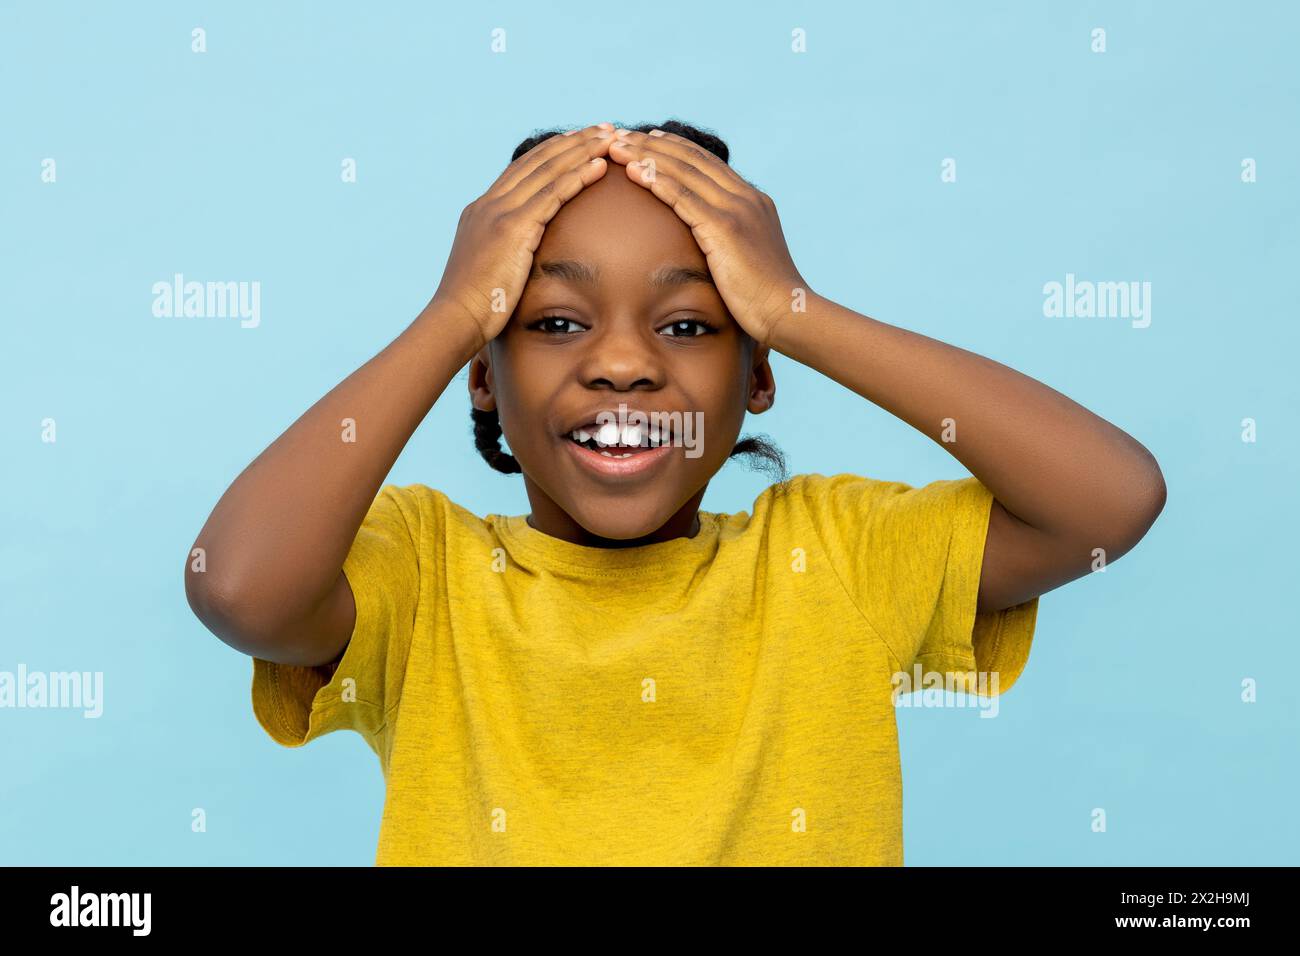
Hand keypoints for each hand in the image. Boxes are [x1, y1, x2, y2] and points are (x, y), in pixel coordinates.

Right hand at [428, 123, 615, 348]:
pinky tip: (599, 166)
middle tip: (603, 127)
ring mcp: (499, 213)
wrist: (455, 318)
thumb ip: (504, 254)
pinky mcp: (512, 228)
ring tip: (610, 136)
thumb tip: (520, 260)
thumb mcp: (488, 270)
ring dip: (581, 150)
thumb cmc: (474, 307)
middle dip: (573, 141)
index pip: (522, 169)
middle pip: (537, 160)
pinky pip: (552, 195)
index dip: (552, 151)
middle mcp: (489, 204)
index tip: (578, 138)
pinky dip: (577, 177)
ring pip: (547, 170)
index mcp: (481, 211)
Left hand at [606, 128, 809, 348]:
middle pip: (692, 159)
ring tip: (618, 146)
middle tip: (623, 134)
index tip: (648, 138)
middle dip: (653, 144)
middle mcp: (745, 197)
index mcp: (753, 201)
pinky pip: (683, 198)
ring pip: (684, 172)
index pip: (707, 163)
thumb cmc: (766, 297)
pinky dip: (657, 181)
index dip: (675, 147)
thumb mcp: (748, 258)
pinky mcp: (725, 228)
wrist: (788, 312)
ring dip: (647, 156)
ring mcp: (737, 210)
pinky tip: (634, 171)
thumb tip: (709, 244)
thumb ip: (730, 241)